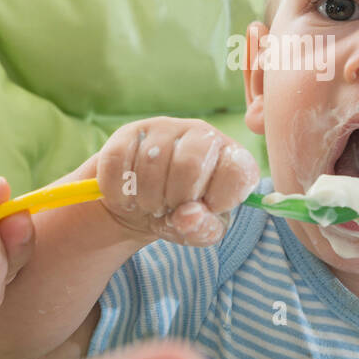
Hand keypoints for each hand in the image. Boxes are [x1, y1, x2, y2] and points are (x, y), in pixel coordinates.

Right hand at [96, 117, 259, 246]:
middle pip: (190, 163)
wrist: (141, 205)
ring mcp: (166, 128)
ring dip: (147, 197)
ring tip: (149, 205)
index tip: (207, 209)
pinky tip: (127, 197)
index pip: (238, 169)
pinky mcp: (130, 132)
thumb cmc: (181, 215)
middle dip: (176, 198)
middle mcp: (202, 134)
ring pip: (152, 161)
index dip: (221, 198)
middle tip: (170, 209)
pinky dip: (120, 190)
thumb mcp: (199, 231)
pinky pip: (119, 159)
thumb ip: (202, 228)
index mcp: (230, 157)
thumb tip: (189, 216)